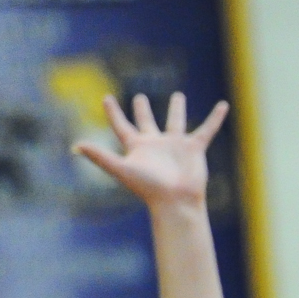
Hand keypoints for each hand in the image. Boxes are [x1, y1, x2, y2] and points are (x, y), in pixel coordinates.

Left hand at [72, 93, 228, 208]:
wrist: (176, 201)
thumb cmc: (149, 188)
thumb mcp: (122, 169)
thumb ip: (99, 156)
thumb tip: (75, 146)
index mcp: (137, 147)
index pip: (121, 125)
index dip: (112, 112)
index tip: (106, 97)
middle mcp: (155, 144)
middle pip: (146, 122)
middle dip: (143, 109)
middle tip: (140, 98)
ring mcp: (175, 145)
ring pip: (176, 121)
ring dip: (177, 109)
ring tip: (179, 96)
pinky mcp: (194, 148)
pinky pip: (207, 129)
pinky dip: (216, 118)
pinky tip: (223, 105)